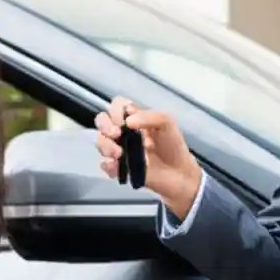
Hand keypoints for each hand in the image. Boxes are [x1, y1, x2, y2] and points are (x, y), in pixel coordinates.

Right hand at [94, 96, 202, 216]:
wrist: (179, 174)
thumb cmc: (173, 146)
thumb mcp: (167, 123)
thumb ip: (148, 116)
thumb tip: (127, 121)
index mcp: (134, 118)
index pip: (116, 105)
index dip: (115, 110)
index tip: (124, 120)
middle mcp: (123, 132)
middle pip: (102, 121)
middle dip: (104, 126)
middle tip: (116, 134)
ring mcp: (119, 149)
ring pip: (100, 142)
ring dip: (106, 146)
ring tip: (120, 154)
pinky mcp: (119, 167)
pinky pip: (104, 164)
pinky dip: (108, 165)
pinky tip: (117, 166)